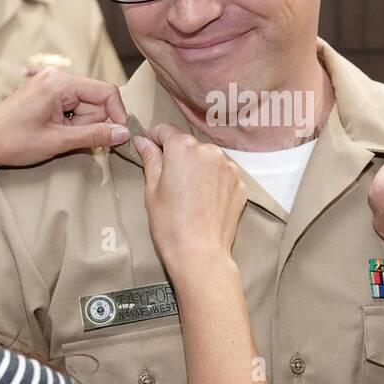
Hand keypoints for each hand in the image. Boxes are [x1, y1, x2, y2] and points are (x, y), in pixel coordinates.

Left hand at [0, 67, 128, 167]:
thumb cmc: (13, 141)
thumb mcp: (58, 142)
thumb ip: (94, 135)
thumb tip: (125, 132)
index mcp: (61, 83)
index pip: (106, 92)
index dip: (117, 114)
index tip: (118, 136)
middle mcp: (57, 77)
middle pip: (96, 100)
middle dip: (90, 123)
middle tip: (67, 138)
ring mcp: (51, 84)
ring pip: (85, 106)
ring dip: (78, 125)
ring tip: (55, 135)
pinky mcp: (46, 94)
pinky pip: (72, 107)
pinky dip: (69, 123)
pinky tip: (52, 131)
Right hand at [133, 124, 246, 271]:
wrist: (200, 253)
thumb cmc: (170, 224)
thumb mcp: (151, 189)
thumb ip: (150, 158)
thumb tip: (143, 141)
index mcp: (184, 148)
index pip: (165, 130)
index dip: (154, 139)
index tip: (150, 149)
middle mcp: (210, 151)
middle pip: (189, 146)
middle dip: (178, 157)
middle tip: (169, 182)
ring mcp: (229, 168)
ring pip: (207, 160)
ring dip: (198, 169)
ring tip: (188, 195)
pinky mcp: (240, 185)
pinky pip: (222, 175)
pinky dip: (213, 183)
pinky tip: (204, 202)